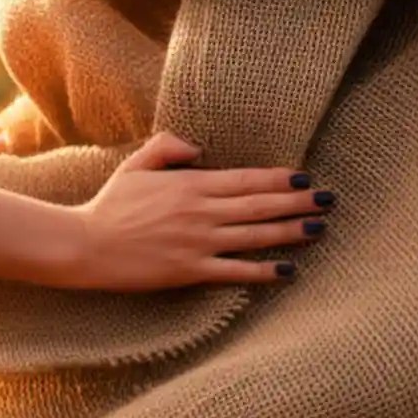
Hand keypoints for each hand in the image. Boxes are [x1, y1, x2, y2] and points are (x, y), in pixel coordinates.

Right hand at [62, 132, 332, 291]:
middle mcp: (201, 212)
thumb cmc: (111, 204)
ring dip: (290, 231)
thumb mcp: (136, 165)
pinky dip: (263, 270)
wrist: (87, 245)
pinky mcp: (190, 271)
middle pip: (260, 205)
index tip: (306, 176)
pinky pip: (235, 270)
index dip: (280, 178)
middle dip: (298, 202)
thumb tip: (200, 148)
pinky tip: (287, 270)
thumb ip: (168, 147)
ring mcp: (198, 242)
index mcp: (190, 184)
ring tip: (319, 229)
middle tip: (330, 200)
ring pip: (255, 235)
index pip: (246, 179)